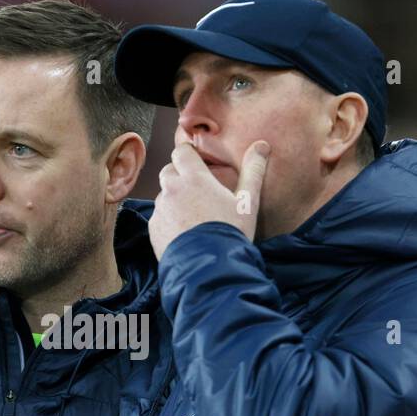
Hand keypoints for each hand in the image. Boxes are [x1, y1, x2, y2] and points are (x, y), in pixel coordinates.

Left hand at [149, 139, 269, 258]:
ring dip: (174, 200)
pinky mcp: (154, 230)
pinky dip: (169, 221)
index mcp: (194, 178)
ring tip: (194, 217)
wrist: (210, 270)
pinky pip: (159, 218)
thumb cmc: (232, 232)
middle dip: (180, 176)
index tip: (198, 163)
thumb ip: (253, 170)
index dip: (189, 155)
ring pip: (164, 196)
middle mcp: (172, 189)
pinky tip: (185, 233)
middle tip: (198, 191)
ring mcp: (161, 210)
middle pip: (169, 171)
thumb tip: (262, 145)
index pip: (182, 151)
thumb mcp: (248, 201)